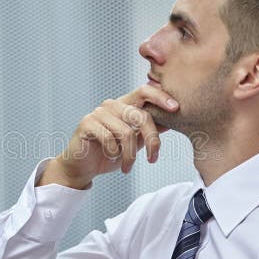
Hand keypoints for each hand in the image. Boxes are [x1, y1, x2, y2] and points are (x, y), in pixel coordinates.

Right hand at [38, 85, 178, 188]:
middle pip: (140, 115)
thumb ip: (148, 130)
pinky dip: (114, 153)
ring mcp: (98, 113)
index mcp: (124, 105)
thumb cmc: (108, 153)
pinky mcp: (87, 123)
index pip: (145, 91)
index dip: (161, 97)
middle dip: (151, 140)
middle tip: (153, 159)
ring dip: (130, 155)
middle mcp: (112, 105)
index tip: (176, 108)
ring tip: (127, 166)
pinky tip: (111, 158)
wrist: (82, 167)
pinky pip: (109, 138)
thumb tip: (171, 121)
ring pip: (126, 132)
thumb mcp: (134, 142)